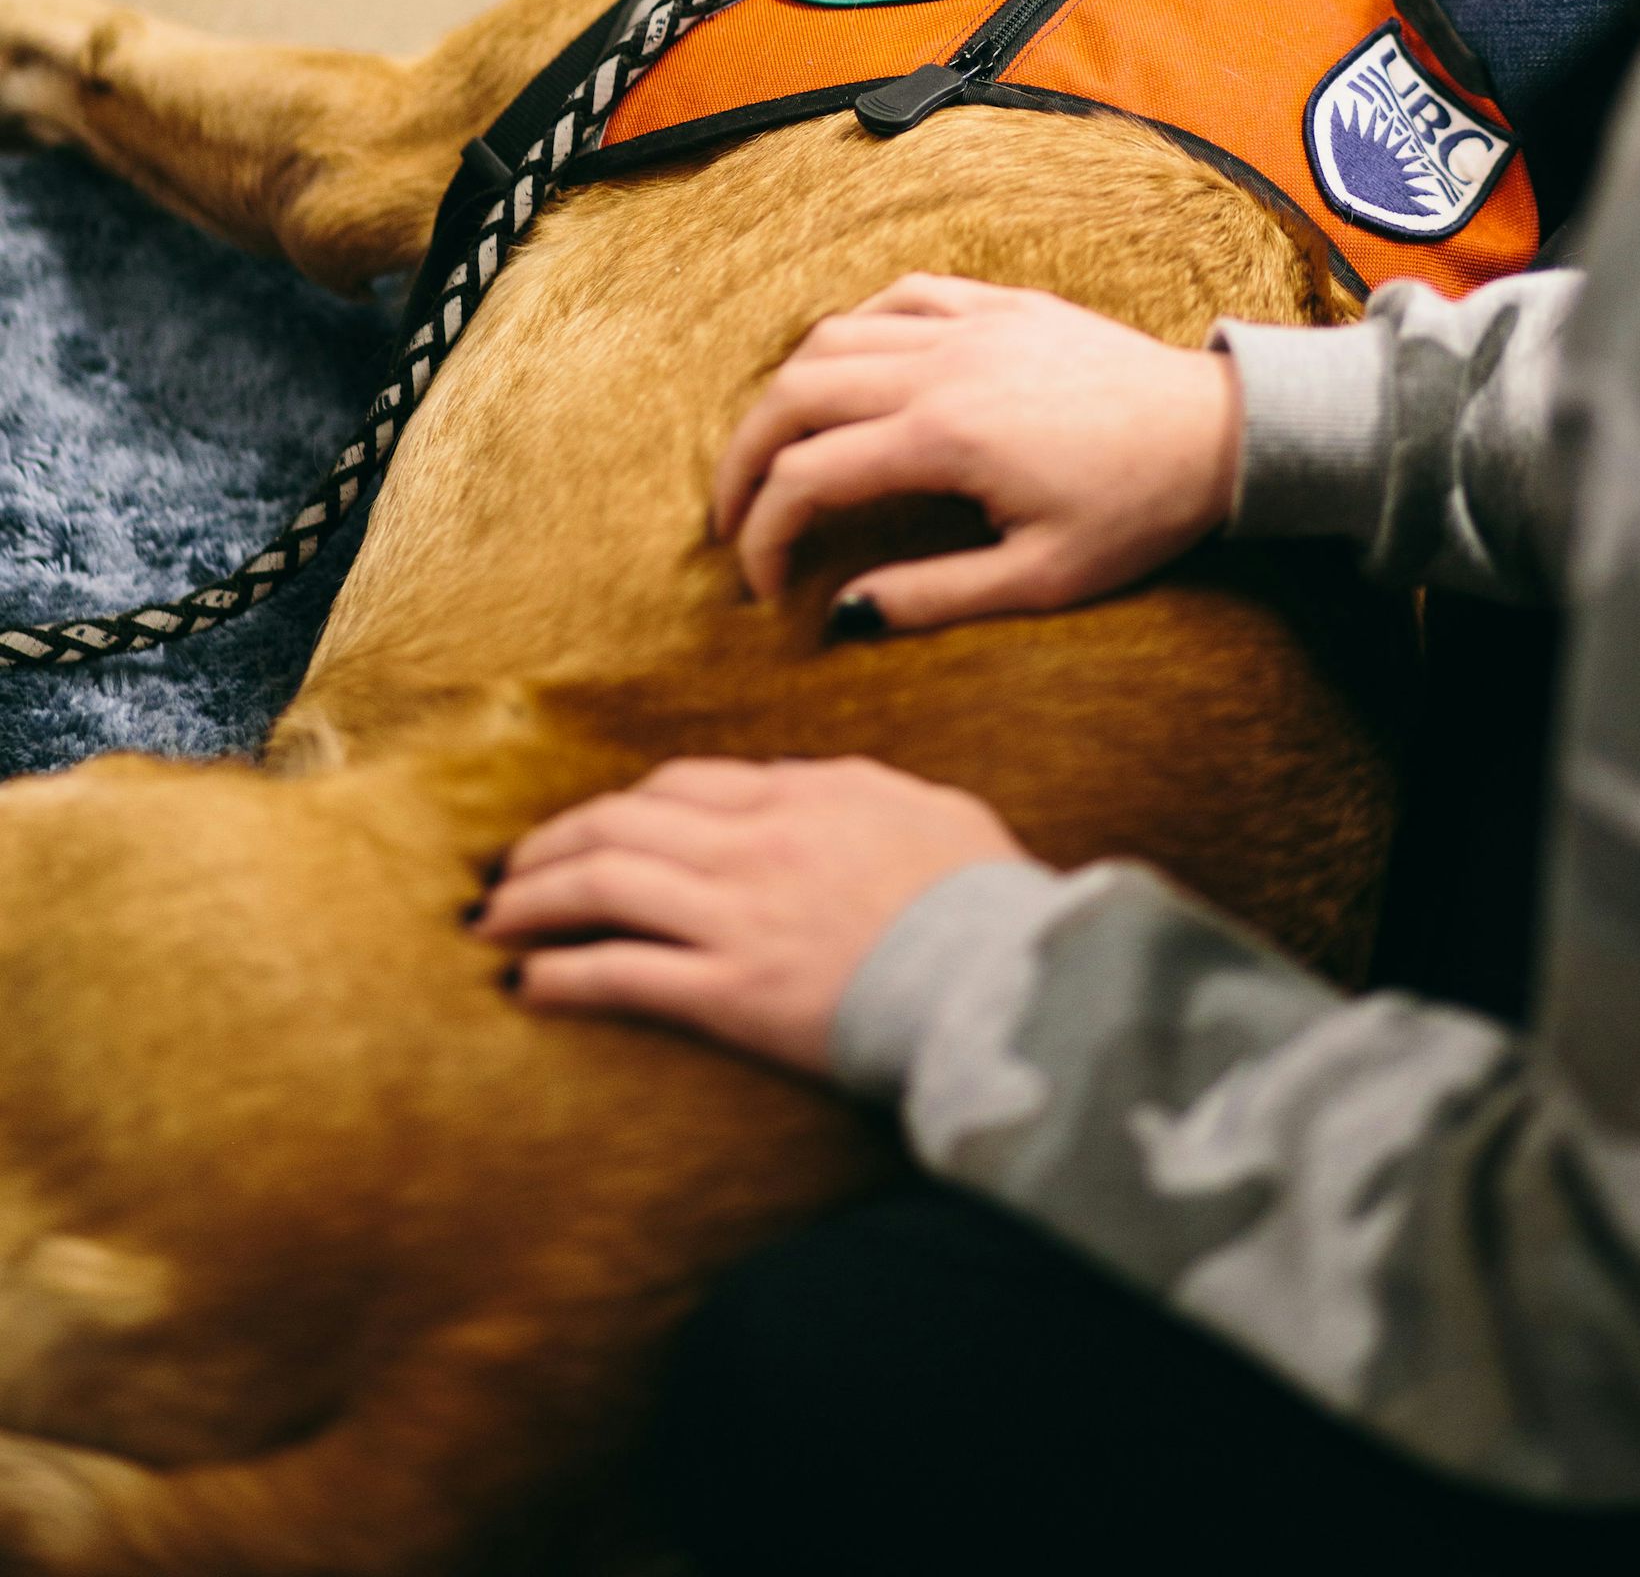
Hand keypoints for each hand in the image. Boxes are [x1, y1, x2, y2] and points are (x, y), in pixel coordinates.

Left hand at [475, 754, 1026, 1069]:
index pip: (681, 784)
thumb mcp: (924, 807)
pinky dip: (562, 972)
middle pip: (622, 822)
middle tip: (511, 872)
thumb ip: (849, 789)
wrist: (1006, 977)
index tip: (591, 827)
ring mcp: (739, 917)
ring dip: (534, 899)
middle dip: (552, 844)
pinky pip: (622, 972)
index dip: (621, 803)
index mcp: (801, 796)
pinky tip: (526, 983)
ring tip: (494, 920)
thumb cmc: (984, 896)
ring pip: (604, 883)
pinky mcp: (733, 994)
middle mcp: (756, 845)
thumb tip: (795, 785)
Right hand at [713, 274, 1239, 629]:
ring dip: (787, 393)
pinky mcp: (999, 301)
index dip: (762, 534)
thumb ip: (931, 596)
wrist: (1219, 432)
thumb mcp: (1040, 579)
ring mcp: (969, 322)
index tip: (760, 586)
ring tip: (778, 449)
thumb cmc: (1138, 512)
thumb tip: (842, 613)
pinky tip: (848, 372)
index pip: (808, 478)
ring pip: (832, 334)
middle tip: (732, 514)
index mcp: (945, 437)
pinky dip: (852, 330)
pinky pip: (896, 296)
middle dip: (743, 458)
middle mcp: (942, 365)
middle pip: (794, 393)